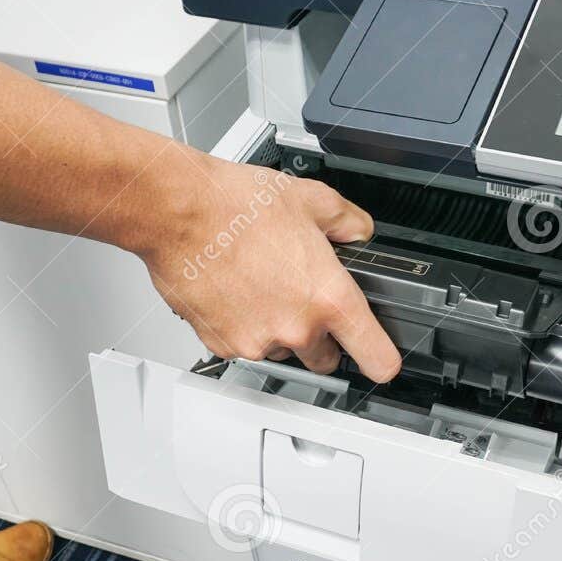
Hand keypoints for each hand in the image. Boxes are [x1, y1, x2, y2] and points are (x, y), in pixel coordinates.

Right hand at [136, 148, 401, 381]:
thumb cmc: (235, 205)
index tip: (381, 358)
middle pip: (326, 361)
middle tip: (307, 302)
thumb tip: (358, 230)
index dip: (383, 359)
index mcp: (329, 297)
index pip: (377, 358)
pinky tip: (238, 291)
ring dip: (279, 330)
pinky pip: (244, 345)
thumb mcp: (310, 200)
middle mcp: (296, 328)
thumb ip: (347, 221)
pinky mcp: (223, 344)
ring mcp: (258, 340)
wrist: (178, 212)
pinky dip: (244, 326)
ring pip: (282, 351)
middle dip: (323, 339)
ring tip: (264, 286)